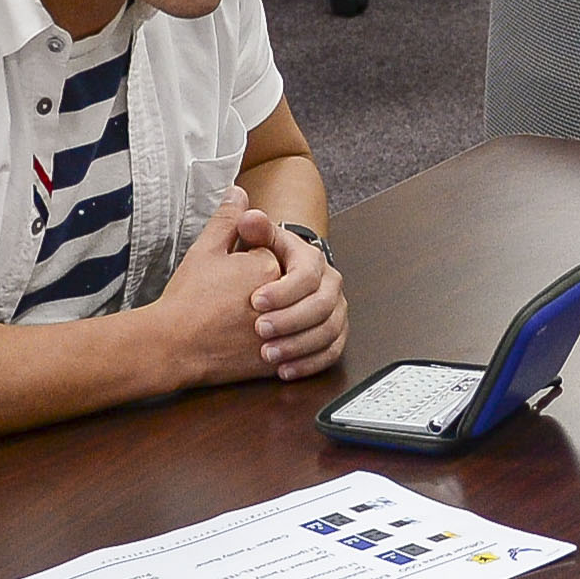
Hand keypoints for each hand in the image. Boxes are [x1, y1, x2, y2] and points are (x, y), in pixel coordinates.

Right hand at [151, 210, 302, 387]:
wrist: (172, 346)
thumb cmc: (186, 300)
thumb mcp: (204, 250)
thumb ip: (227, 220)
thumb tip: (239, 193)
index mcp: (269, 266)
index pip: (277, 255)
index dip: (253, 263)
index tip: (232, 273)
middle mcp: (283, 299)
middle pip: (288, 287)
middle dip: (268, 292)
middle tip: (234, 299)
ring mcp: (282, 331)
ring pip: (294, 320)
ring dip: (277, 319)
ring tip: (243, 321)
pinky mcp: (275, 360)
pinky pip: (294, 351)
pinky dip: (281, 347)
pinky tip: (256, 343)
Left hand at [245, 216, 348, 379]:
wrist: (265, 286)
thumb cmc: (250, 267)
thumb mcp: (244, 244)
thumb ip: (245, 226)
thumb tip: (245, 208)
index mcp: (310, 259)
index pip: (307, 274)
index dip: (283, 290)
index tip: (254, 300)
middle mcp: (329, 284)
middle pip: (322, 305)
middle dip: (290, 321)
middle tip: (260, 330)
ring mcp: (334, 311)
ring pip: (328, 331)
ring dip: (298, 346)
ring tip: (268, 355)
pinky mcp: (333, 336)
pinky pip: (331, 352)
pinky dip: (308, 364)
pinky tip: (284, 370)